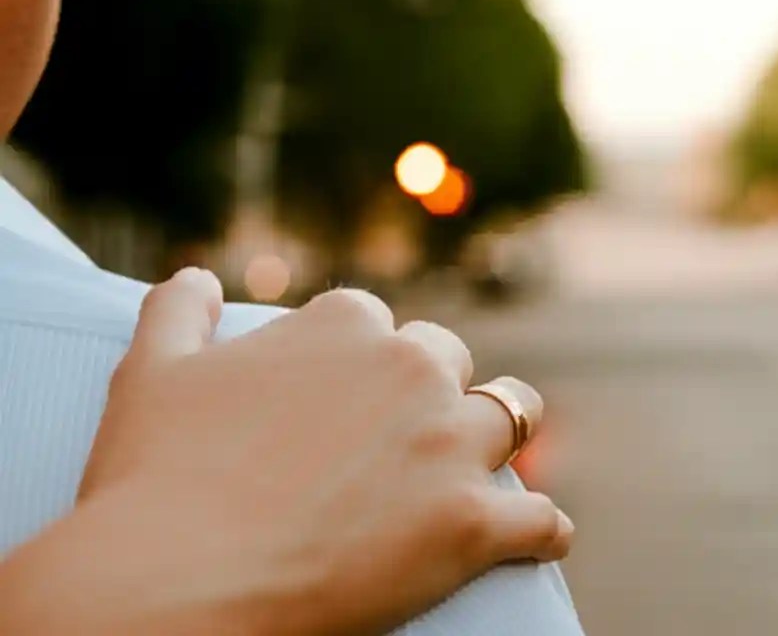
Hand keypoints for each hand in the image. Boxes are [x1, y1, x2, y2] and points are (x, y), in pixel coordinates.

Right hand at [2, 268, 571, 635]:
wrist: (175, 584)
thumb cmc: (155, 482)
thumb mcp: (151, 373)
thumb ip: (179, 311)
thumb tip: (196, 277)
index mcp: (344, 325)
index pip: (375, 322)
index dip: (362, 359)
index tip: (348, 394)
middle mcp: (412, 370)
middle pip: (450, 362)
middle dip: (433, 392)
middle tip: (407, 438)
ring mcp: (449, 445)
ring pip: (514, 416)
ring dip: (499, 438)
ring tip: (483, 468)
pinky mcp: (473, 522)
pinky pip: (542, 520)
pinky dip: (542, 532)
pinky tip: (537, 541)